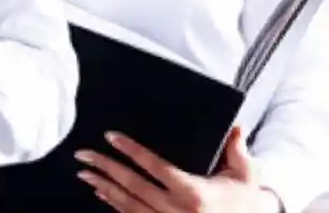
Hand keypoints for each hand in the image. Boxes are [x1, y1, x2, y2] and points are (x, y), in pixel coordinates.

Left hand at [76, 127, 281, 212]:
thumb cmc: (246, 200)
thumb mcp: (245, 174)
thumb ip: (236, 149)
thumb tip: (234, 125)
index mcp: (195, 193)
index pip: (155, 166)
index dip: (131, 150)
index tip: (110, 136)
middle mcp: (178, 211)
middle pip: (133, 186)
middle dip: (105, 168)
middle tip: (82, 155)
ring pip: (128, 204)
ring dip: (103, 187)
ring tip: (84, 173)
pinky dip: (115, 205)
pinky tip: (102, 193)